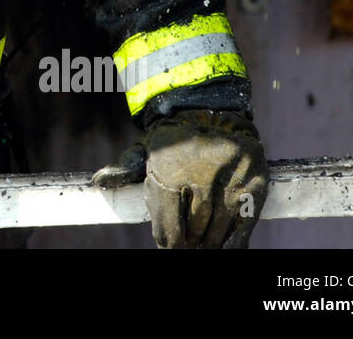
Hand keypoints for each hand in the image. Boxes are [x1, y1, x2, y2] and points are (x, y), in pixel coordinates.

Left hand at [92, 109, 267, 248]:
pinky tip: (224, 245)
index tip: (168, 244)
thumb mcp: (145, 148)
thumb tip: (99, 181)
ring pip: (218, 231)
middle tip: (188, 243)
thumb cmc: (172, 137)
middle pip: (194, 231)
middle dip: (189, 241)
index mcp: (169, 171)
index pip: (168, 225)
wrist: (210, 108)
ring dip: (210, 241)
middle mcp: (201, 177)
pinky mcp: (254, 185)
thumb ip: (124, 168)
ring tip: (203, 241)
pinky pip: (244, 225)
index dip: (168, 240)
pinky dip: (234, 240)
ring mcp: (231, 182)